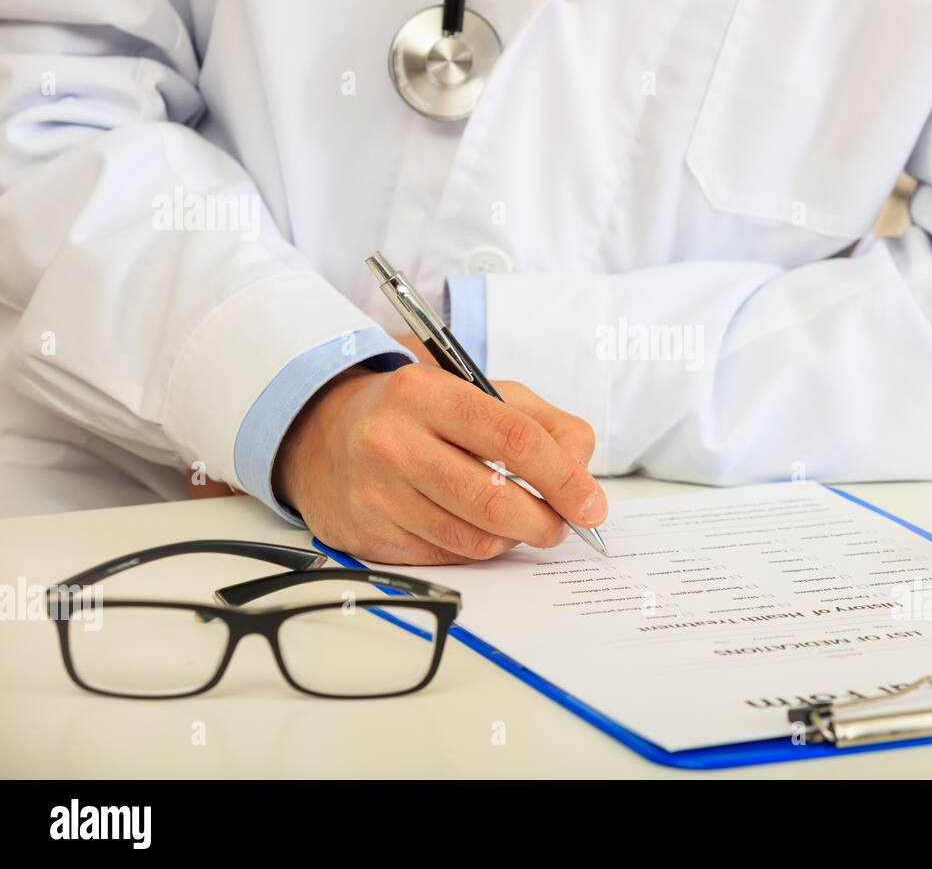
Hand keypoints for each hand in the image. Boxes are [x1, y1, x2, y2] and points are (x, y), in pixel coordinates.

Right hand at [272, 364, 605, 564]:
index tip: (590, 503)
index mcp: (427, 394)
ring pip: (475, 538)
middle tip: (563, 523)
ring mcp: (376, 494)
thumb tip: (581, 470)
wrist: (322, 433)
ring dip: (513, 536)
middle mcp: (393, 443)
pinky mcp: (369, 536)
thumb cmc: (416, 413)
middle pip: (495, 500)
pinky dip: (477, 547)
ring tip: (519, 520)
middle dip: (546, 521)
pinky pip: (448, 557)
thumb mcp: (479, 392)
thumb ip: (543, 423)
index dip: (563, 477)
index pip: (513, 439)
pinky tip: (473, 524)